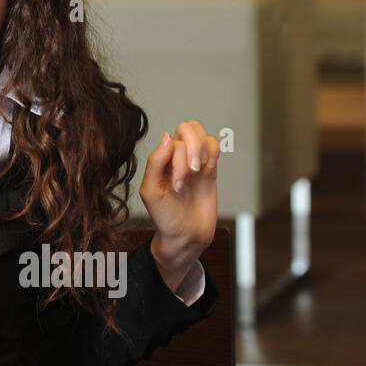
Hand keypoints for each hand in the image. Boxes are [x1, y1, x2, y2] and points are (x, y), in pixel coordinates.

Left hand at [139, 120, 218, 292]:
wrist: (185, 237)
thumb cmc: (165, 217)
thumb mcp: (151, 191)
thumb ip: (155, 162)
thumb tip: (167, 136)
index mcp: (160, 161)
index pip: (172, 140)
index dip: (177, 158)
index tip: (177, 185)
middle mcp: (177, 158)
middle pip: (188, 128)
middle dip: (192, 148)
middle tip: (191, 172)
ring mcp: (194, 162)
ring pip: (203, 135)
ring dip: (202, 151)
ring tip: (198, 173)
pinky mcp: (210, 170)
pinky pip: (215, 147)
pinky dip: (213, 154)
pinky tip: (207, 172)